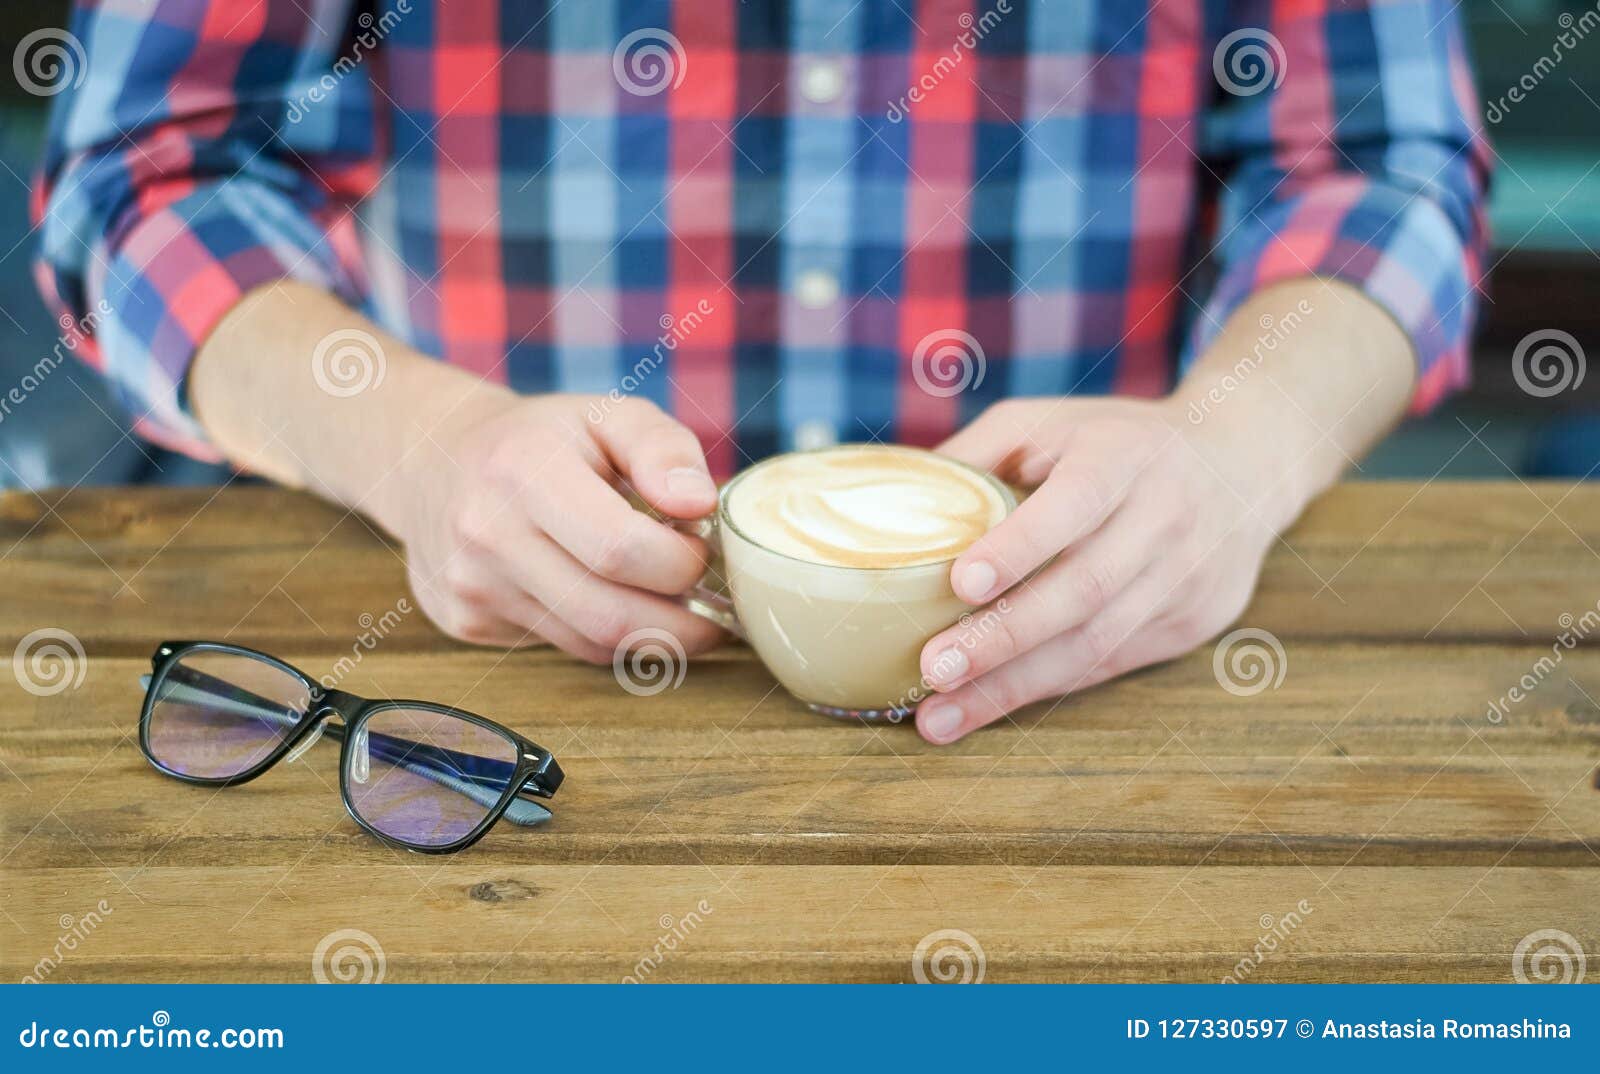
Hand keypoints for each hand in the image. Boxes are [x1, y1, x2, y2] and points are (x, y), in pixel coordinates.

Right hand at [395, 391, 725, 660]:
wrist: (432, 461)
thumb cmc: (539, 438)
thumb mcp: (606, 415)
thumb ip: (663, 448)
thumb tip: (700, 504)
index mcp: (522, 469)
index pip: (620, 549)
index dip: (681, 563)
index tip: (702, 551)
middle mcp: (487, 534)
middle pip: (611, 615)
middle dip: (683, 622)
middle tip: (715, 606)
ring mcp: (472, 587)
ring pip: (592, 644)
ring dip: (652, 635)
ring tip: (677, 603)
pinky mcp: (468, 623)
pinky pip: (565, 648)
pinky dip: (609, 636)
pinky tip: (620, 603)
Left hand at [913, 396, 1282, 743]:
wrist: (1242, 465)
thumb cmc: (1114, 442)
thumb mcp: (1049, 422)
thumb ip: (976, 455)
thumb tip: (890, 501)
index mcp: (1124, 458)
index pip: (1076, 504)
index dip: (1020, 546)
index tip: (960, 583)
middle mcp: (1164, 519)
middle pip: (1084, 590)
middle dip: (1004, 638)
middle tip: (932, 669)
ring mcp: (1185, 579)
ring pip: (1096, 644)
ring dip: (1013, 687)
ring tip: (940, 715)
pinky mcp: (1190, 624)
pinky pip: (1109, 665)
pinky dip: (1045, 691)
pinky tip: (987, 709)